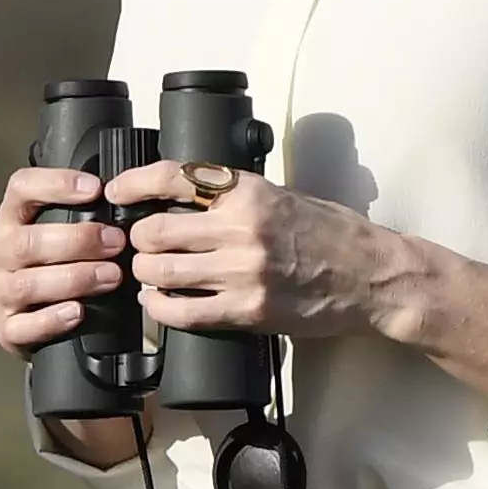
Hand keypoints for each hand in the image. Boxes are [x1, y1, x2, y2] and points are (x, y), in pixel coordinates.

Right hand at [0, 163, 139, 359]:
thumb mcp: (61, 237)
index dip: (56, 184)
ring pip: (26, 284)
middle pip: (26, 241)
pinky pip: (24, 326)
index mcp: (10, 221)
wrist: (37, 325)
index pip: (21, 189)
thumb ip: (80, 218)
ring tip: (110, 277)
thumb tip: (124, 203)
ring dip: (74, 278)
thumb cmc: (55, 271)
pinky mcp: (5, 329)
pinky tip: (77, 312)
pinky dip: (53, 319)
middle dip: (77, 240)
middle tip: (116, 242)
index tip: (94, 189)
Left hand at [119, 165, 392, 343]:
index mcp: (248, 191)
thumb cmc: (330, 233)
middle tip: (139, 244)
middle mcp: (241, 228)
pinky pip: (184, 312)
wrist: (372, 276)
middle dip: (138, 238)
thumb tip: (180, 198)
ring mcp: (243, 272)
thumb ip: (234, 197)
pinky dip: (161, 308)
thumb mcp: (281, 196)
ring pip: (161, 272)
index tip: (115, 191)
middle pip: (155, 230)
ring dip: (147, 273)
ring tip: (150, 273)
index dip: (133, 183)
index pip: (172, 177)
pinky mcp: (248, 311)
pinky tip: (159, 303)